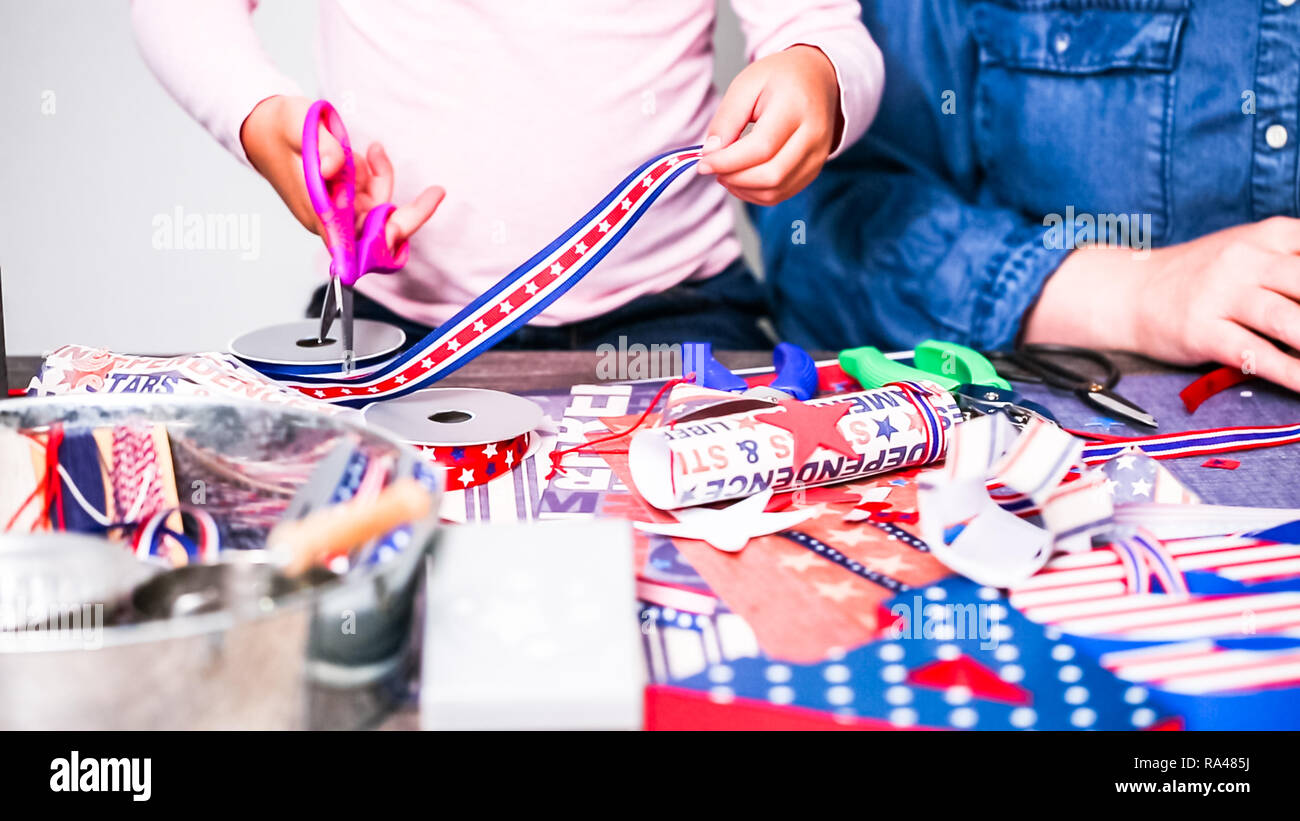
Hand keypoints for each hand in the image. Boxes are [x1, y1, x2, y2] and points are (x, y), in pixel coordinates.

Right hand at [239, 95, 443, 251]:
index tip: (402, 227)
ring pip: (380, 210)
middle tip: (436, 193)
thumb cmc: (278, 126)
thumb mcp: (298, 124)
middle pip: (378, 233)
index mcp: (318, 212)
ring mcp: (340, 208)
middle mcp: (331, 217)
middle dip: (409, 214)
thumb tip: (335, 169)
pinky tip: (370, 154)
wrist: (262, 123)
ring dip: (386, 182)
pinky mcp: (345, 196)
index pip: (358, 244)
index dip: (384, 242)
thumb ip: (320, 145)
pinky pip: (374, 195)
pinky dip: (379, 175)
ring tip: (372, 152)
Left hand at [696, 45, 842, 205]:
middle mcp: (813, 135)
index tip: (703, 163)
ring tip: (725, 172)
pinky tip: (741, 179)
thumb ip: (727, 119)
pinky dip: (755, 193)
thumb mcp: (746, 84)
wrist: (818, 78)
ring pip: (776, 190)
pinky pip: (782, 193)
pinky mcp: (814, 169)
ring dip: (743, 189)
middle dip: (734, 178)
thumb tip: (711, 153)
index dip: (728, 161)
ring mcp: (818, 155)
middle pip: (771, 175)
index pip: (761, 147)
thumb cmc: (780, 79)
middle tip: (713, 167)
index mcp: (796, 107)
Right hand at [1024, 217, 1299, 390]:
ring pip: (1292, 320)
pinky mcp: (1203, 330)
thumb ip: (1295, 260)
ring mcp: (1224, 294)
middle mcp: (1248, 259)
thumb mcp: (1254, 251)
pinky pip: (1256, 356)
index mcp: (1269, 235)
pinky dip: (1289, 374)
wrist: (1126, 293)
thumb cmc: (1197, 278)